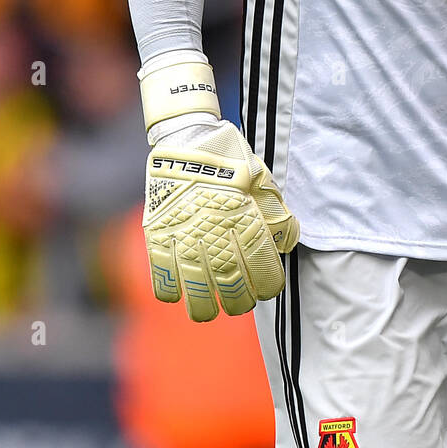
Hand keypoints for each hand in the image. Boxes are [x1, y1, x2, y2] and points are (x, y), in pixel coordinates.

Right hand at [143, 118, 299, 321]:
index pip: (263, 270)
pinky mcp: (159, 233)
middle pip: (231, 286)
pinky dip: (169, 291)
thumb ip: (274, 213)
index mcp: (246, 218)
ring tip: (208, 311)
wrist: (187, 136)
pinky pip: (161, 274)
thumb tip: (287, 243)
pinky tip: (179, 294)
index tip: (266, 289)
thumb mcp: (262, 179)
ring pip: (196, 289)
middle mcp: (216, 232)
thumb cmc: (229, 158)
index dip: (267, 286)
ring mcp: (184, 234)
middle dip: (238, 302)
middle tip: (239, 304)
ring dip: (203, 307)